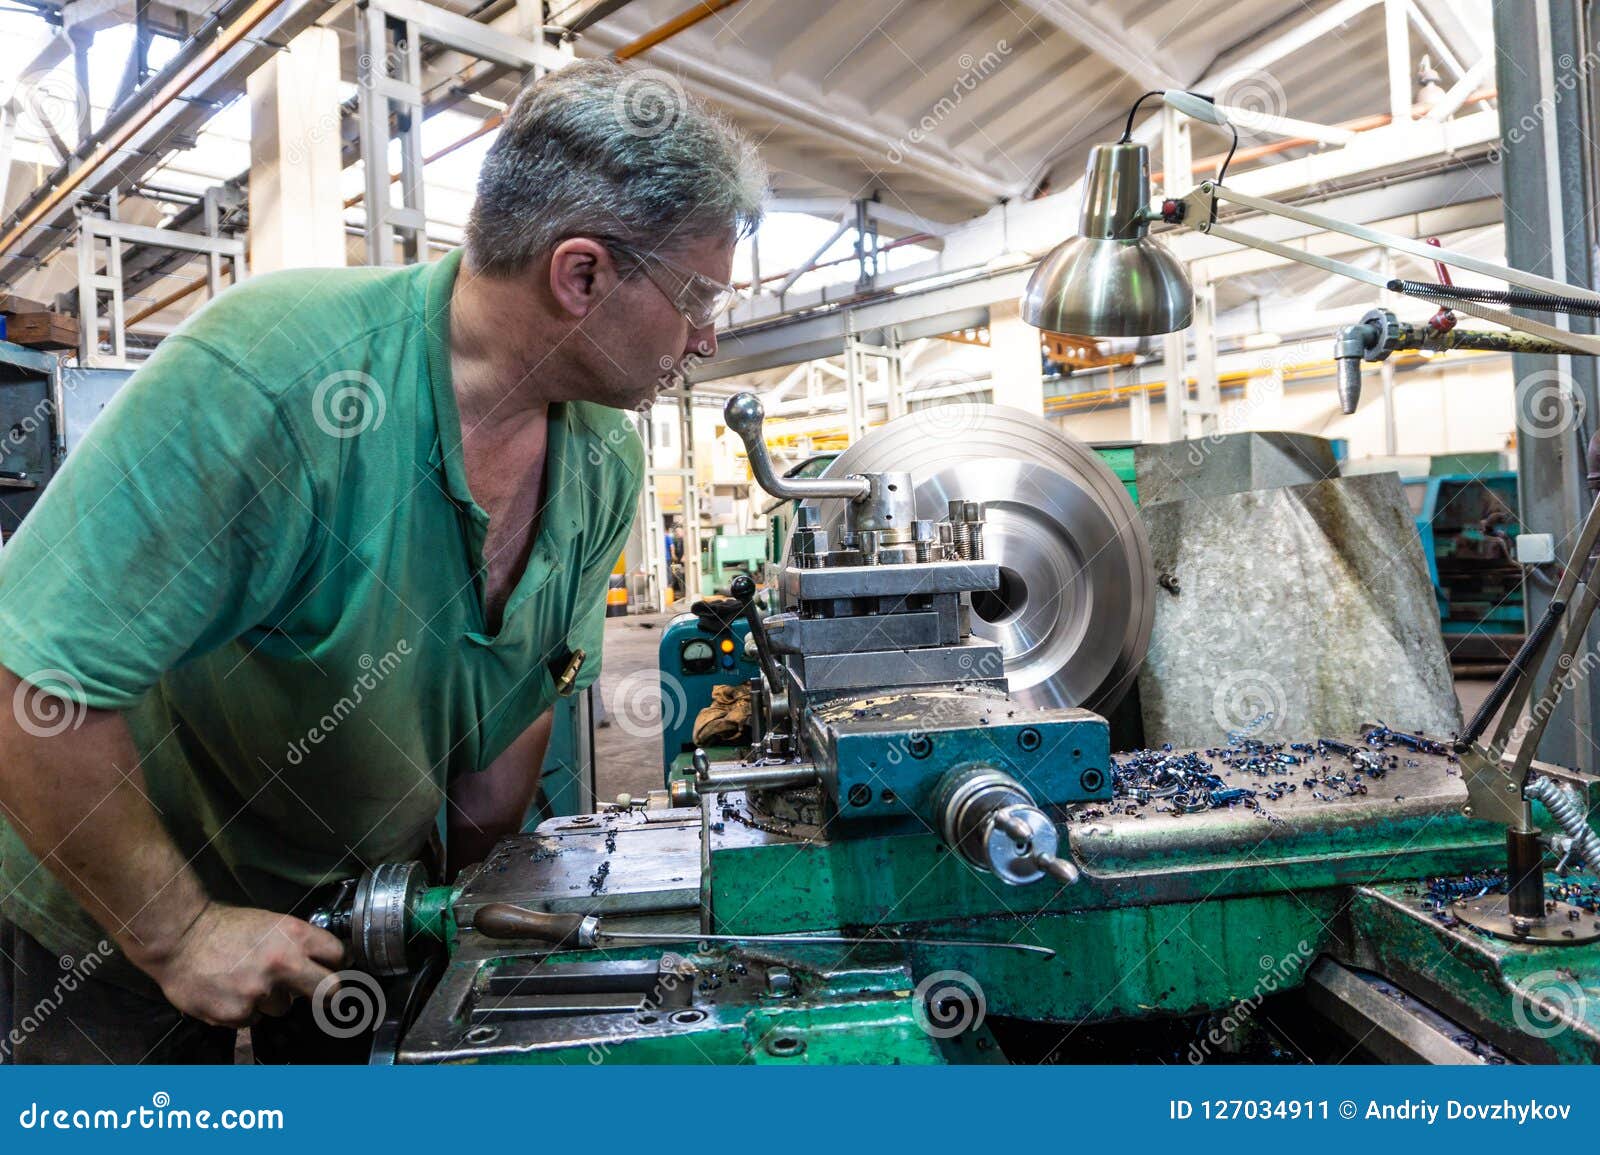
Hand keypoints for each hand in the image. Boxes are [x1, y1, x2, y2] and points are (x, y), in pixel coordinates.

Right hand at [132, 903, 347, 1027]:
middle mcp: (283, 965)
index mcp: (294, 936)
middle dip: (327, 993)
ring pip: (283, 1008)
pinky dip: (243, 1011)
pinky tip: (228, 992)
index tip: (334, 969)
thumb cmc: (225, 928)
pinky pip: (252, 1019)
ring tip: (246, 982)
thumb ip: (297, 944)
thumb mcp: (271, 923)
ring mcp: (260, 992)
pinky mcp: (237, 1013)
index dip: (337, 963)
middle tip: (321, 994)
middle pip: (329, 990)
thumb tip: (321, 962)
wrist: (179, 939)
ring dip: (270, 1000)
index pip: (338, 955)